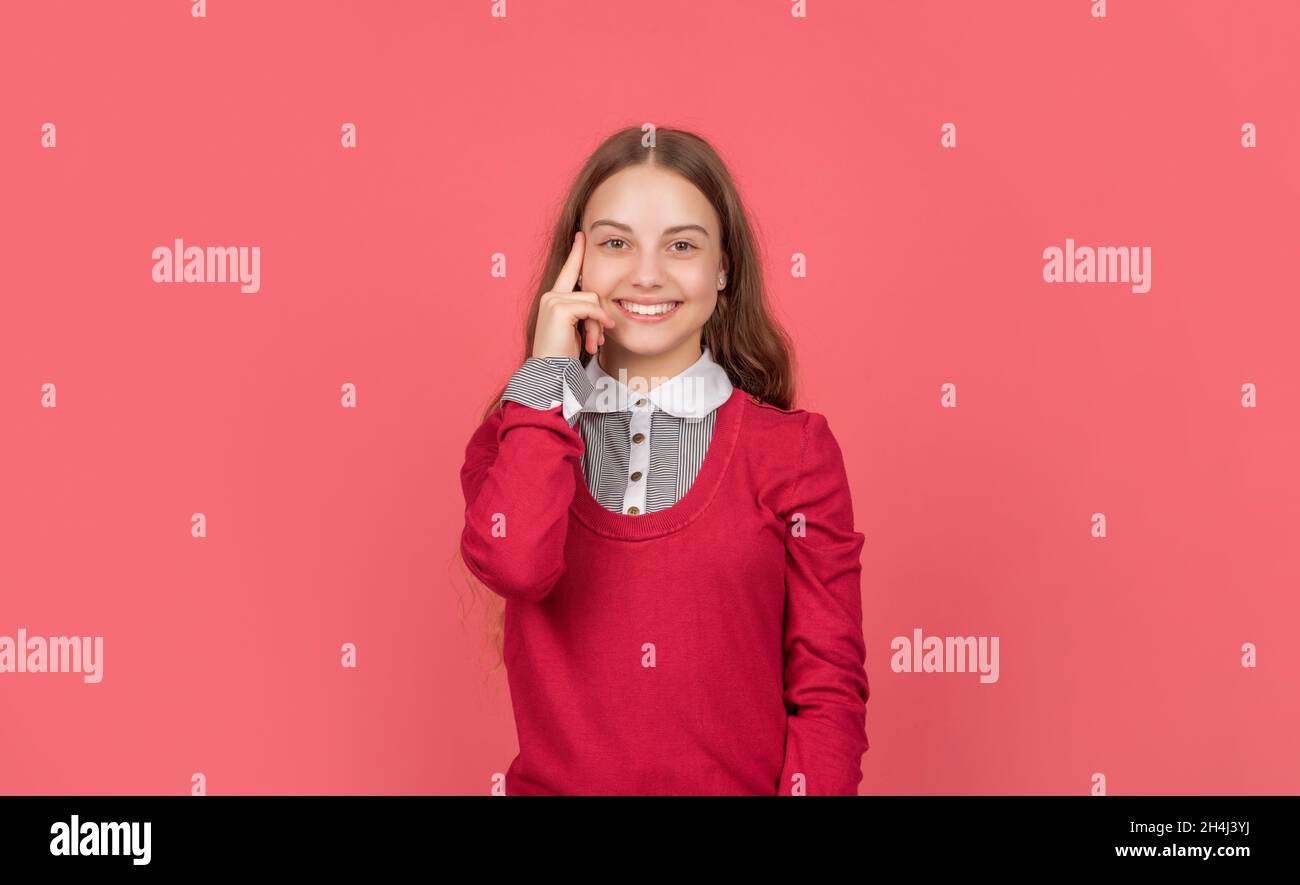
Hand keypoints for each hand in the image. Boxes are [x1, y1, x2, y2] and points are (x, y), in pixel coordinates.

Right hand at [531, 231, 615, 358]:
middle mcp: (551, 296)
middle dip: (599, 314)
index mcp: (553, 299)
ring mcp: (553, 301)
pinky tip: (596, 338)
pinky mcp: (559, 309)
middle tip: (600, 337)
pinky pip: (591, 308)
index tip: (582, 236)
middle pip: (590, 290)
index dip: (576, 253)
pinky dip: (598, 322)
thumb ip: (584, 314)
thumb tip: (602, 310)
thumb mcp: (576, 329)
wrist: (550, 372)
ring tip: (594, 343)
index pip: (568, 271)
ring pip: (592, 299)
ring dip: (599, 323)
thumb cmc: (562, 355)